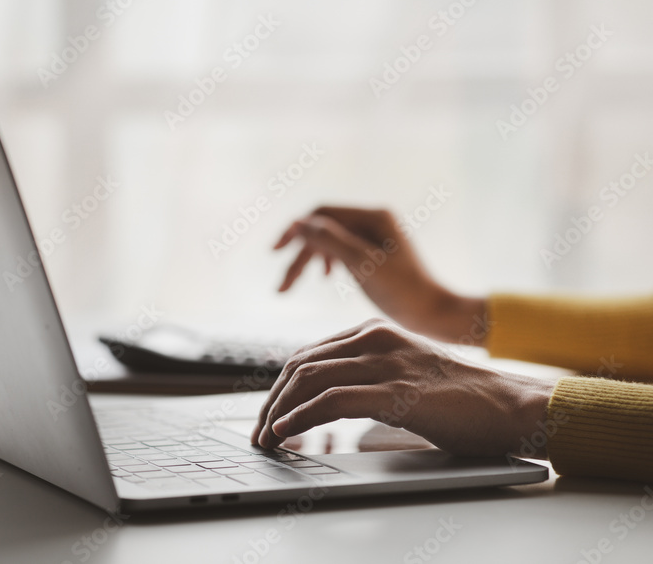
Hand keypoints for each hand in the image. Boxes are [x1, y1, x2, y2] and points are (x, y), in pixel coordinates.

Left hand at [251, 319, 555, 456]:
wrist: (515, 405)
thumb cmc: (465, 399)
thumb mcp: (407, 376)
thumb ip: (370, 379)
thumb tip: (327, 403)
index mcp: (375, 334)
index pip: (309, 355)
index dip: (281, 387)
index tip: (269, 415)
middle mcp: (375, 340)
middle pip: (300, 365)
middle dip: (272, 401)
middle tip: (259, 432)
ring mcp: (385, 363)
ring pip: (308, 380)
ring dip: (278, 413)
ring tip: (266, 439)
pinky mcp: (396, 391)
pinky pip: (330, 401)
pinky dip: (300, 418)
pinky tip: (286, 433)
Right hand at [274, 206, 486, 344]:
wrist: (437, 314)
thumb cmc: (404, 291)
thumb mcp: (362, 264)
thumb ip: (329, 240)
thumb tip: (298, 223)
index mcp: (373, 216)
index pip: (321, 213)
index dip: (295, 231)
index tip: (275, 254)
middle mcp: (374, 220)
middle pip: (323, 229)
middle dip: (299, 256)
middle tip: (281, 287)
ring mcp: (374, 236)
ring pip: (329, 242)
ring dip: (308, 263)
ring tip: (289, 288)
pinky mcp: (375, 252)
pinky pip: (341, 250)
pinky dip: (325, 262)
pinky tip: (323, 277)